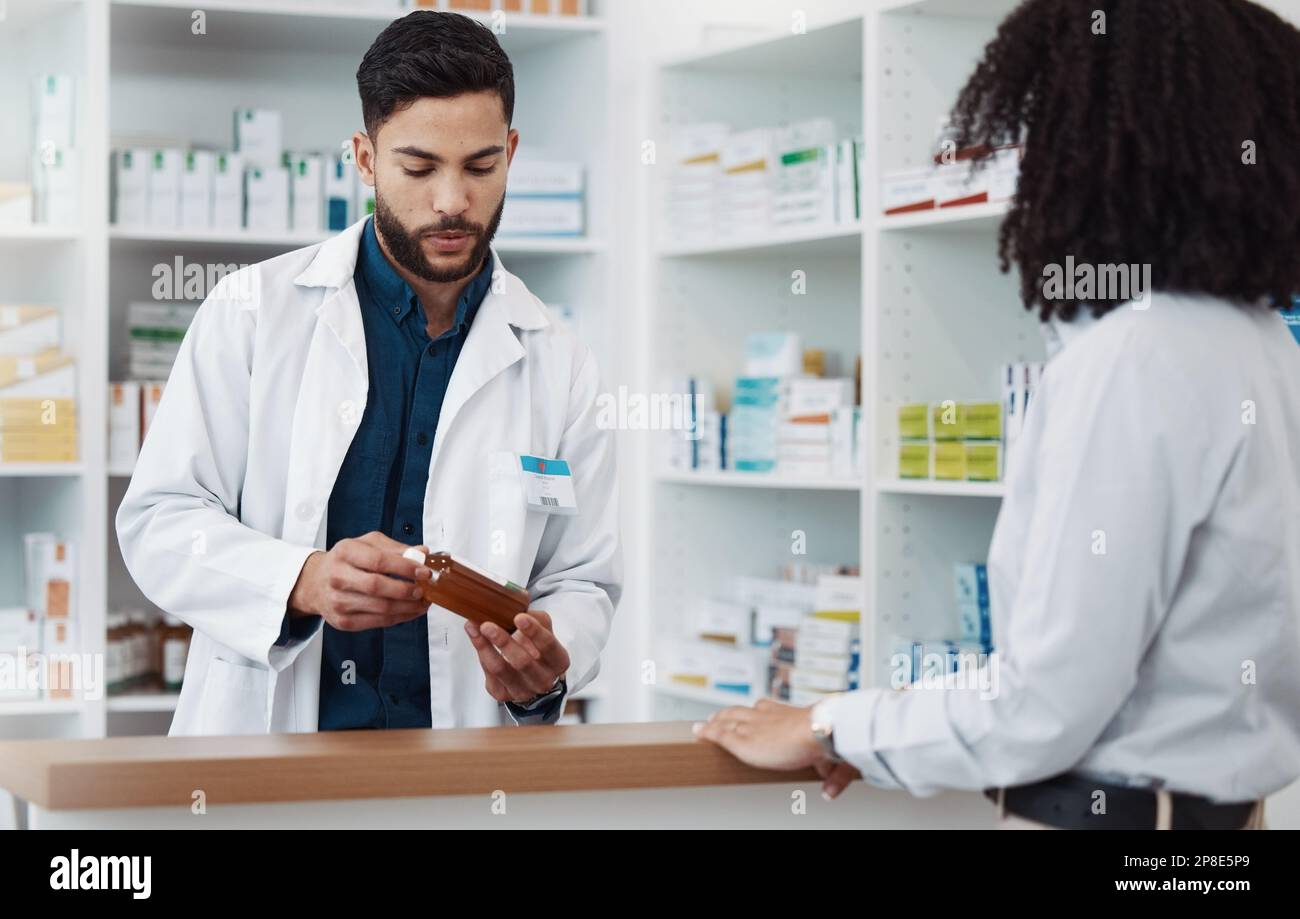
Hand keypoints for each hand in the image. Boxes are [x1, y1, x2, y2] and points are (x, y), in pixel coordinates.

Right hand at [287, 531, 432, 631]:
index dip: (405, 567)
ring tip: (423, 602)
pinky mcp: (343, 621)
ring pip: (381, 608)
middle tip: (424, 589)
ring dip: (408, 607)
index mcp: (345, 552)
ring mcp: (338, 601)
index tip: (424, 571)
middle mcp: (338, 576)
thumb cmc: (346, 561)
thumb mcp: (368, 544)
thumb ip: (396, 548)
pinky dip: (400, 618)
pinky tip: (410, 611)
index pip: (379, 561)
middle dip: (407, 590)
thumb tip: (422, 553)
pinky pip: (378, 622)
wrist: (316, 582)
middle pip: (378, 586)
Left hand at [465, 611, 569, 703]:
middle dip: (503, 641)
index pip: (548, 646)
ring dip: (485, 647)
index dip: (534, 632)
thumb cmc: (538, 649)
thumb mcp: (544, 631)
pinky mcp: (503, 694)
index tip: (519, 617)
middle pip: (522, 662)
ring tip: (474, 628)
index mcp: (558, 662)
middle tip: (488, 625)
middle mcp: (543, 680)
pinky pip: (489, 674)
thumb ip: (536, 618)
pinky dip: (481, 653)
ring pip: (501, 669)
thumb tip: (519, 606)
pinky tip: (475, 638)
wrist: (532, 675)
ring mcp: (523, 691)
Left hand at [693, 698, 860, 797]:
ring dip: (716, 721)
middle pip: (741, 712)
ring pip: (727, 720)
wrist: (819, 733)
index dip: (756, 710)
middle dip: (730, 713)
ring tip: (707, 725)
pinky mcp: (741, 740)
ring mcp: (752, 727)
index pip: (765, 708)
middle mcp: (766, 716)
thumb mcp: (829, 755)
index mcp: (786, 714)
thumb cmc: (827, 740)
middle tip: (721, 715)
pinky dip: (707, 732)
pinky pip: (719, 733)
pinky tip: (699, 731)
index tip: (754, 711)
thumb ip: (832, 775)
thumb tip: (831, 793)